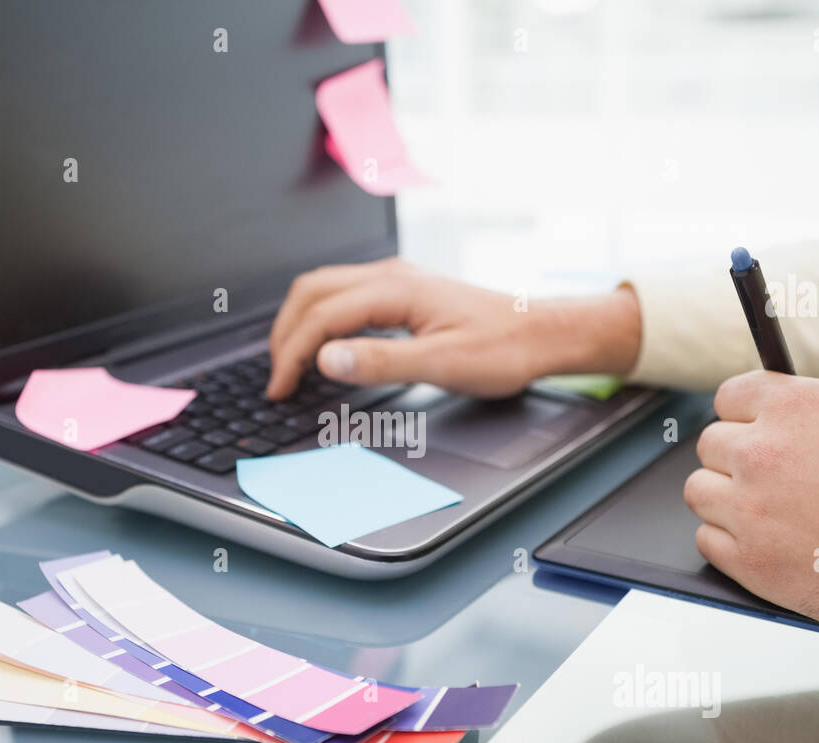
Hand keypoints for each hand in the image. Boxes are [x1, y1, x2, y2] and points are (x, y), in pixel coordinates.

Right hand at [265, 258, 641, 399]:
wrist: (542, 334)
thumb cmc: (503, 349)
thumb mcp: (443, 365)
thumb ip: (381, 361)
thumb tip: (326, 358)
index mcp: (395, 291)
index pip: (321, 316)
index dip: (291, 353)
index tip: (279, 388)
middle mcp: (391, 277)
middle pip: (312, 292)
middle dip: (283, 333)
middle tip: (276, 378)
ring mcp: (397, 281)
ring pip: (325, 289)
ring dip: (298, 322)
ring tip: (288, 363)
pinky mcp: (404, 293)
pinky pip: (345, 295)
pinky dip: (320, 318)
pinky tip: (323, 345)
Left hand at [685, 372, 818, 675]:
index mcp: (798, 407)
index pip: (731, 396)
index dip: (749, 413)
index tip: (759, 428)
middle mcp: (763, 453)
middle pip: (711, 445)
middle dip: (739, 457)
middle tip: (773, 477)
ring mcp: (751, 512)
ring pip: (700, 493)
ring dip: (727, 499)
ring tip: (767, 511)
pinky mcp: (753, 566)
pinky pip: (707, 543)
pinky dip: (729, 543)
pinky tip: (765, 544)